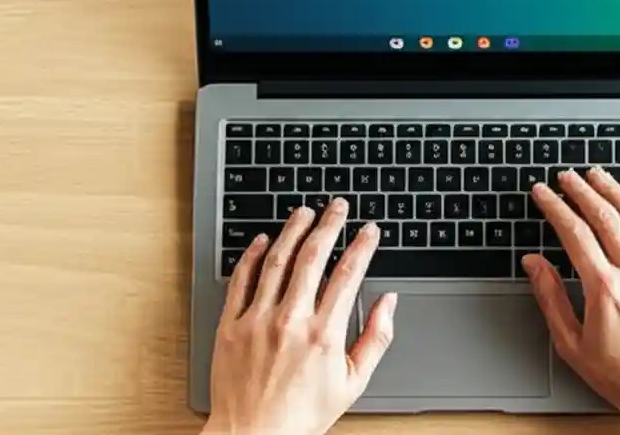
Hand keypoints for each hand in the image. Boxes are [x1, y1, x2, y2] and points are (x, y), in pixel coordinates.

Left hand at [203, 200, 396, 434]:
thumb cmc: (302, 416)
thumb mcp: (353, 384)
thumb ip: (376, 339)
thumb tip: (389, 303)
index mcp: (324, 335)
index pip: (348, 275)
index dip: (362, 246)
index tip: (369, 230)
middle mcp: (290, 321)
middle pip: (313, 257)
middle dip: (329, 224)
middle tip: (337, 206)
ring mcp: (257, 321)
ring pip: (277, 261)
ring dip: (292, 230)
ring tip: (304, 212)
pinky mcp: (230, 326)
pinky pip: (241, 281)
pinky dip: (252, 256)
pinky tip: (263, 241)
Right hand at [523, 169, 619, 434]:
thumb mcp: (572, 344)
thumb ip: (551, 298)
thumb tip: (534, 263)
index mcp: (604, 288)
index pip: (573, 232)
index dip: (554, 207)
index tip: (543, 194)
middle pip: (603, 216)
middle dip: (579, 191)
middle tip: (565, 178)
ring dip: (614, 190)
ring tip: (598, 175)